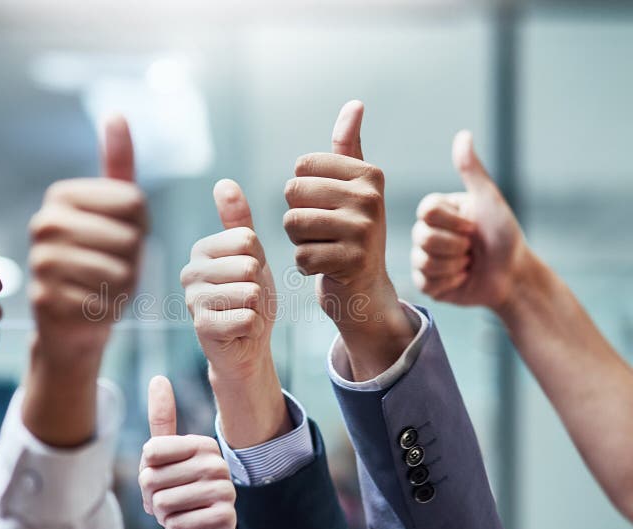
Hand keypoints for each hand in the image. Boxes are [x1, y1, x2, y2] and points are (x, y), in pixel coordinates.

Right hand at [28, 114, 145, 357]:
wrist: (73, 322)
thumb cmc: (102, 261)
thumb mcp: (115, 213)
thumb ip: (117, 164)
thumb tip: (116, 113)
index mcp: (62, 195)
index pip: (135, 203)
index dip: (141, 229)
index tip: (119, 239)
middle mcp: (45, 222)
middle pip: (130, 238)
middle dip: (133, 260)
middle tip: (111, 267)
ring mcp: (41, 262)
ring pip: (121, 271)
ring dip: (124, 286)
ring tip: (102, 286)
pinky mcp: (46, 299)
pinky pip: (106, 301)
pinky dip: (108, 309)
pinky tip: (90, 306)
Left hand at [139, 376, 242, 528]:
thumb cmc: (182, 491)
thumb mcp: (166, 456)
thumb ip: (163, 419)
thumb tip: (159, 378)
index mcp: (202, 444)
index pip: (150, 452)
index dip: (146, 472)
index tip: (163, 478)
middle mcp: (218, 463)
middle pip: (151, 480)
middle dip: (152, 499)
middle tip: (171, 502)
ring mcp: (226, 491)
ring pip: (162, 503)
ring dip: (163, 516)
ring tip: (181, 513)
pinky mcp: (226, 518)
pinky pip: (178, 524)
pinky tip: (190, 527)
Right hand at [181, 180, 289, 446]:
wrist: (246, 344)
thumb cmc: (248, 296)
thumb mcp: (251, 255)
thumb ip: (238, 221)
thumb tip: (223, 183)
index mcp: (202, 250)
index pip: (248, 240)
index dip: (260, 260)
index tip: (249, 275)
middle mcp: (190, 272)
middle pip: (249, 265)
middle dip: (258, 284)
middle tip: (248, 298)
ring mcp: (193, 301)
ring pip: (249, 292)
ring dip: (256, 306)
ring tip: (243, 312)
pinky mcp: (203, 328)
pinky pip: (247, 318)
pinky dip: (253, 326)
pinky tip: (240, 330)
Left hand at [284, 100, 414, 378]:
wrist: (365, 288)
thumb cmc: (351, 231)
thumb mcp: (353, 187)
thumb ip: (348, 147)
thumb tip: (355, 104)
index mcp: (369, 174)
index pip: (302, 167)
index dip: (302, 191)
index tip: (326, 207)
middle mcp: (370, 198)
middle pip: (293, 193)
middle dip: (297, 216)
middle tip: (321, 232)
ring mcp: (364, 231)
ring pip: (293, 223)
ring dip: (298, 241)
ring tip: (322, 247)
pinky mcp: (352, 262)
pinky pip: (300, 256)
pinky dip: (304, 265)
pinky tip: (324, 267)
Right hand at [410, 130, 528, 310]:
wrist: (513, 274)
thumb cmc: (504, 234)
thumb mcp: (488, 200)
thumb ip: (471, 170)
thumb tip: (463, 134)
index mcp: (437, 212)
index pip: (427, 211)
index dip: (454, 222)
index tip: (472, 225)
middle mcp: (425, 233)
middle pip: (423, 237)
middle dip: (457, 245)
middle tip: (472, 247)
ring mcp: (423, 259)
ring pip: (425, 261)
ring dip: (456, 265)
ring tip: (468, 264)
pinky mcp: (427, 284)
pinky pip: (427, 282)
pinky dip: (451, 282)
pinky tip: (462, 279)